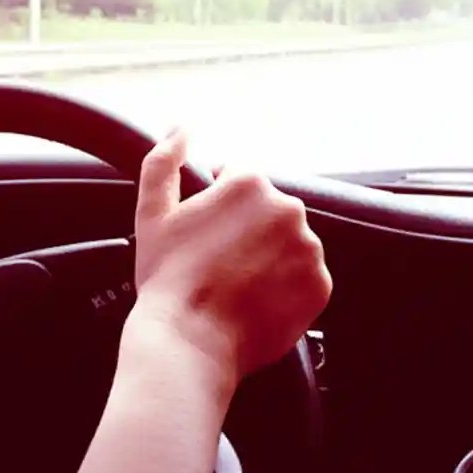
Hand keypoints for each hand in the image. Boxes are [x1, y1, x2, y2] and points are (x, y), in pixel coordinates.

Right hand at [128, 130, 331, 381]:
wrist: (189, 343)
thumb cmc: (167, 279)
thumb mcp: (152, 212)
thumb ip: (164, 160)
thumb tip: (180, 129)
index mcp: (250, 185)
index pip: (241, 178)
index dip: (219, 203)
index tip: (207, 231)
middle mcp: (288, 210)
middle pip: (269, 210)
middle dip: (248, 229)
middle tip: (219, 261)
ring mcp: (308, 249)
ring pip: (289, 243)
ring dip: (269, 256)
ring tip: (236, 283)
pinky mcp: (319, 286)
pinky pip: (304, 277)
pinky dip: (284, 287)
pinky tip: (254, 300)